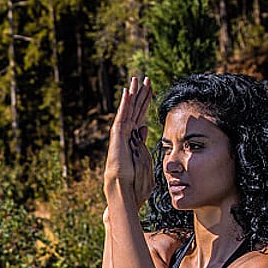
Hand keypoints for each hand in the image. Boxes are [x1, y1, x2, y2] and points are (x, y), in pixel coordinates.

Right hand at [104, 76, 154, 209]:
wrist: (124, 189)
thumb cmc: (134, 181)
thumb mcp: (144, 158)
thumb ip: (143, 142)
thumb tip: (144, 127)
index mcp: (134, 139)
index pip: (141, 116)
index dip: (145, 103)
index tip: (150, 91)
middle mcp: (126, 134)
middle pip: (135, 109)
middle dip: (140, 94)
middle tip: (145, 79)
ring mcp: (121, 133)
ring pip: (128, 109)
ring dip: (133, 94)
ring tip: (136, 79)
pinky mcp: (117, 135)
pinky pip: (122, 115)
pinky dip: (125, 103)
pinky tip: (128, 91)